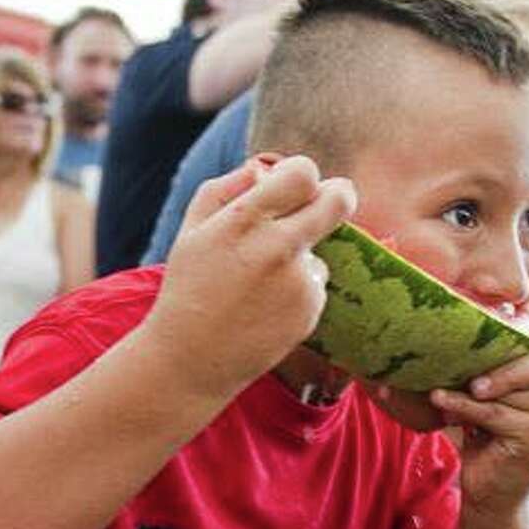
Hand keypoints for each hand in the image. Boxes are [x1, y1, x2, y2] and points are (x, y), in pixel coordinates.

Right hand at [147, 153, 356, 403]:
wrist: (190, 360)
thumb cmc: (189, 289)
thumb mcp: (192, 230)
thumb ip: (226, 188)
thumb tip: (263, 168)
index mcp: (244, 220)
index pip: (303, 173)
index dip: (302, 174)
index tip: (297, 184)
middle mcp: (277, 247)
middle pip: (338, 200)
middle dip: (339, 195)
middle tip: (334, 198)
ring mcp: (298, 281)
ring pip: (319, 250)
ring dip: (299, 259)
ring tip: (257, 286)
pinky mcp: (310, 311)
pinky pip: (315, 285)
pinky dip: (297, 291)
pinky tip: (264, 308)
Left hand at [427, 330, 528, 515]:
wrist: (491, 494)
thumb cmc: (490, 439)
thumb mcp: (500, 399)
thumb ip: (504, 370)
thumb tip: (475, 333)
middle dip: (504, 364)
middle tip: (470, 375)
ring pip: (515, 390)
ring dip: (473, 391)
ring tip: (442, 393)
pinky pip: (495, 411)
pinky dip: (463, 405)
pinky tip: (440, 401)